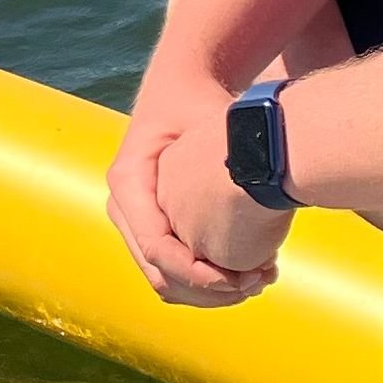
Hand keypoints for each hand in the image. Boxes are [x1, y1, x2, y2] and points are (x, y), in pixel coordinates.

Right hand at [107, 62, 287, 306]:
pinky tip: (245, 273)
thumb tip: (243, 195)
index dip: (198, 274)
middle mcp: (124, 206)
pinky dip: (206, 283)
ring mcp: (134, 221)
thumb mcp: (211, 122)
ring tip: (257, 281)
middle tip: (258, 284)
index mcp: (129, 181)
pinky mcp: (151, 229)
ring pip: (165, 281)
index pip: (157, 248)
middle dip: (209, 291)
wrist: (181, 89)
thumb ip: (221, 155)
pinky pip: (172, 272)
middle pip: (159, 274)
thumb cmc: (197, 102)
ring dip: (210, 293)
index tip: (241, 280)